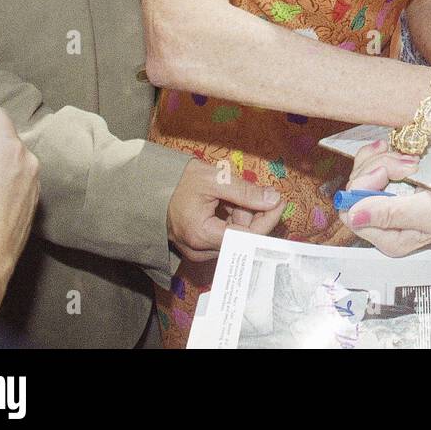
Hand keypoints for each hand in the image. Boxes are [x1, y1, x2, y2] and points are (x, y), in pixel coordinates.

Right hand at [166, 160, 285, 260]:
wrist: (149, 188)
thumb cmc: (178, 182)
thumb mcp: (214, 179)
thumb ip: (245, 191)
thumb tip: (273, 199)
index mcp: (202, 235)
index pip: (247, 236)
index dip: (268, 219)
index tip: (280, 202)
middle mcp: (201, 250)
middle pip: (243, 238)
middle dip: (253, 214)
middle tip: (253, 191)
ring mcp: (199, 250)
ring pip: (236, 236)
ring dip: (242, 215)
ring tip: (231, 194)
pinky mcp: (200, 246)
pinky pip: (225, 235)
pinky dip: (231, 219)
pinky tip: (226, 203)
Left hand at [342, 140, 430, 256]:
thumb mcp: (427, 213)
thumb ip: (390, 214)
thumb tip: (353, 215)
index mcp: (385, 237)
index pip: (351, 211)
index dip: (364, 186)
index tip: (387, 172)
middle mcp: (379, 221)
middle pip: (355, 188)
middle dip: (379, 168)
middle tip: (408, 164)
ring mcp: (381, 202)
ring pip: (362, 172)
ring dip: (384, 159)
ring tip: (411, 160)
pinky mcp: (386, 185)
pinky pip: (369, 164)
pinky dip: (380, 153)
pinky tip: (394, 151)